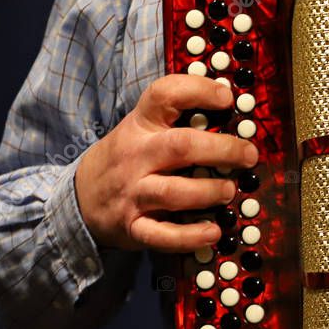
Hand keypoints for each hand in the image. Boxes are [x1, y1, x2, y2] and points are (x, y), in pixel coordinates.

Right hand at [76, 75, 256, 251]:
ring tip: (229, 191)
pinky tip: (213, 231)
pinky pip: (162, 236)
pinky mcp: (133, 226)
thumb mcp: (142, 129)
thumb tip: (230, 105)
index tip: (227, 97)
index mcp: (141, 126)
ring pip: (173, 192)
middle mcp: (136, 156)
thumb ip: (177, 119)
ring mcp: (134, 193)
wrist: (79, 198)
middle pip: (180, 147)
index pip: (164, 96)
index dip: (198, 91)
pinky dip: (190, 237)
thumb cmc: (127, 159)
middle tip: (248, 155)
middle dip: (221, 149)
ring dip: (209, 192)